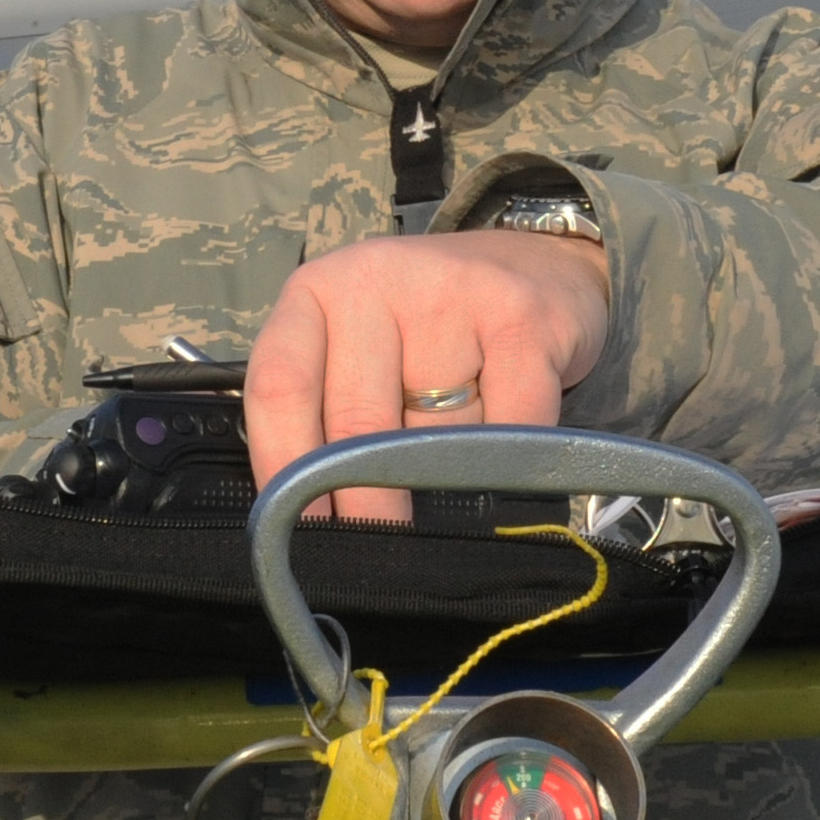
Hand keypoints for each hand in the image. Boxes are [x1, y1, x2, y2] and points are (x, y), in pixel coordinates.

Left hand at [244, 228, 611, 524]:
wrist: (540, 264)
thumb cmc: (431, 328)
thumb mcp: (360, 350)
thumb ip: (326, 414)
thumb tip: (312, 524)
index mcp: (316, 294)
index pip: (279, 389)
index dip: (284, 470)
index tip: (303, 538)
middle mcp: (375, 281)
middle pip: (355, 423)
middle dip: (367, 507)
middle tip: (381, 556)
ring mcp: (451, 294)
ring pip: (436, 435)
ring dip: (446, 476)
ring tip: (459, 461)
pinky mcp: (522, 317)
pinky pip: (507, 428)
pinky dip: (509, 463)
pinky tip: (510, 459)